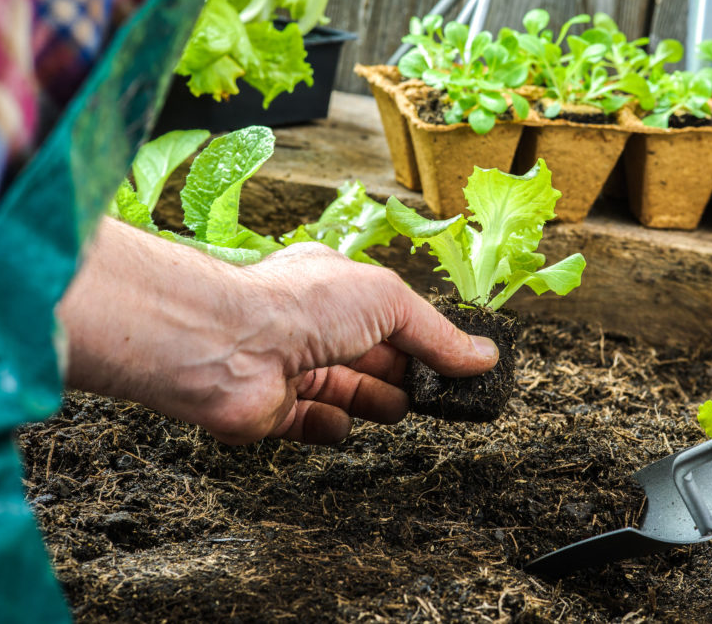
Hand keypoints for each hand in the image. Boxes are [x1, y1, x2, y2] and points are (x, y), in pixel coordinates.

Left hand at [59, 219, 498, 444]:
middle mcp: (311, 324)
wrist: (228, 347)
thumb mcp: (390, 302)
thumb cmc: (301, 305)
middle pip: (371, 356)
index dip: (423, 338)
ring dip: (374, 401)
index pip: (390, 314)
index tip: (456, 364)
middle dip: (404, 373)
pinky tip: (340, 424)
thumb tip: (483, 356)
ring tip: (397, 407)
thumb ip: (437, 335)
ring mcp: (291, 368)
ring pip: (346, 390)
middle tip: (438, 394)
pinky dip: (329, 426)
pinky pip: (312, 423)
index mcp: (335, 285)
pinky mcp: (273, 410)